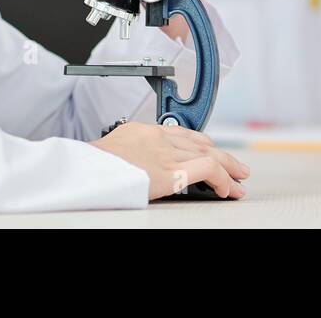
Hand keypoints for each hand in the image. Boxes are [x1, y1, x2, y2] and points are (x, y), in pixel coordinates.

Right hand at [89, 122, 248, 199]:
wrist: (80, 171)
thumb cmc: (87, 168)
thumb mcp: (107, 152)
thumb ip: (126, 155)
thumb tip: (130, 169)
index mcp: (141, 131)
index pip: (180, 133)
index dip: (200, 144)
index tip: (208, 151)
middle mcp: (157, 138)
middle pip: (200, 142)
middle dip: (221, 154)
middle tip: (235, 166)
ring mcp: (165, 153)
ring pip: (210, 155)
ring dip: (228, 169)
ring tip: (240, 179)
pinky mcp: (171, 171)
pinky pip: (208, 170)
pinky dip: (222, 179)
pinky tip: (228, 189)